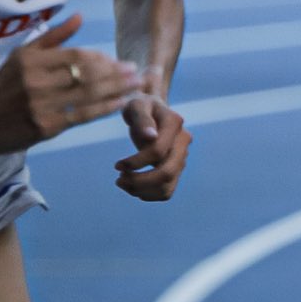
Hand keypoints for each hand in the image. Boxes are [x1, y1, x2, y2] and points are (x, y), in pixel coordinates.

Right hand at [0, 15, 141, 153]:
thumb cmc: (1, 89)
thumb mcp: (20, 56)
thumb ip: (52, 37)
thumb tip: (79, 16)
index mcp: (30, 61)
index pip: (76, 56)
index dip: (102, 59)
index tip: (119, 62)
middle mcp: (35, 81)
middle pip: (86, 75)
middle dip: (116, 74)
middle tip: (137, 72)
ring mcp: (40, 105)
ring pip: (88, 95)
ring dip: (117, 89)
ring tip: (137, 85)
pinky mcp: (44, 127)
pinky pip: (81, 115)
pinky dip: (104, 108)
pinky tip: (121, 103)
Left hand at [114, 79, 190, 200]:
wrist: (150, 111)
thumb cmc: (140, 107)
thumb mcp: (136, 106)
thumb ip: (142, 119)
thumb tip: (150, 137)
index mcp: (175, 123)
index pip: (158, 151)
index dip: (136, 162)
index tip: (117, 165)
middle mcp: (183, 140)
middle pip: (167, 172)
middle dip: (140, 181)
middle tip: (118, 179)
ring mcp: (182, 155)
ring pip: (168, 185)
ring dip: (142, 190)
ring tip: (122, 183)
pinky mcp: (176, 167)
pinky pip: (167, 190)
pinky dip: (149, 195)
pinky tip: (133, 188)